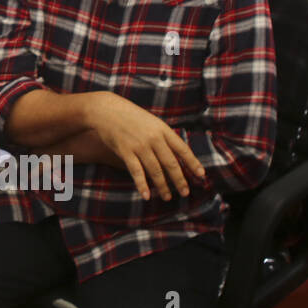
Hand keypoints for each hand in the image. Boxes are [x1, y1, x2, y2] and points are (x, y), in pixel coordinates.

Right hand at [86, 91, 205, 201]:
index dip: (193, 163)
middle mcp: (154, 138)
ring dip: (163, 186)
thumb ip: (164, 136)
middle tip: (185, 193)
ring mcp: (139, 145)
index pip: (183, 149)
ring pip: (156, 171)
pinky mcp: (125, 151)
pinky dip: (142, 185)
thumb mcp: (152, 121)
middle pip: (171, 164)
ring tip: (167, 197)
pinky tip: (146, 195)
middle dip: (180, 181)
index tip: (201, 175)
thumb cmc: (130, 116)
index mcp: (163, 130)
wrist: (106, 110)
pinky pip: (136, 172)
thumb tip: (177, 154)